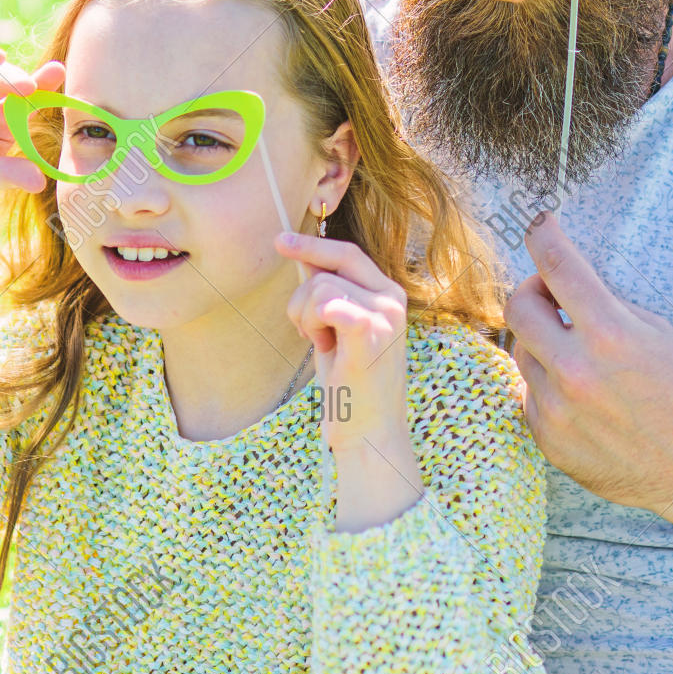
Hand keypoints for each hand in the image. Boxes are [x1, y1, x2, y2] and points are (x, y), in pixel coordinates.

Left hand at [275, 231, 409, 456]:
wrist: (368, 432)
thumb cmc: (351, 385)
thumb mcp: (337, 329)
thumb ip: (329, 293)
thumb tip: (305, 257)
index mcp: (389, 295)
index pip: (348, 254)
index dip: (313, 244)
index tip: (280, 241)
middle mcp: (392, 300)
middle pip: (330, 267)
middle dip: (302, 295)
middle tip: (305, 331)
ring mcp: (385, 315)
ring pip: (320, 288)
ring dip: (305, 318)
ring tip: (322, 346)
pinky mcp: (370, 333)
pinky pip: (326, 304)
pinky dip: (313, 322)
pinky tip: (324, 346)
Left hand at [505, 210, 672, 525]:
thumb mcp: (658, 333)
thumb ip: (606, 305)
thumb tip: (560, 280)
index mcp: (611, 334)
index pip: (558, 265)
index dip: (544, 235)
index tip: (540, 225)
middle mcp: (576, 371)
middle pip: (518, 306)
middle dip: (534, 292)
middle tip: (554, 298)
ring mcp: (558, 410)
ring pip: (522, 352)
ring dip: (544, 345)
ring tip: (581, 358)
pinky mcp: (549, 440)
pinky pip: (529, 395)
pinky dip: (548, 387)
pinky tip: (584, 399)